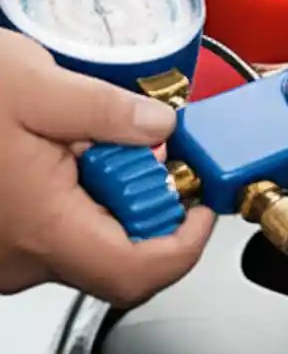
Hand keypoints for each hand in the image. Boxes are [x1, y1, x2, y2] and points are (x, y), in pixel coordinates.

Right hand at [0, 30, 213, 306]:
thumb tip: (161, 128)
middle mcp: (21, 257)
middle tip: (133, 146)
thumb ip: (110, 110)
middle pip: (118, 253)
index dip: (188, 242)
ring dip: (104, 190)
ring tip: (82, 136)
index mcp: (42, 228)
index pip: (140, 271)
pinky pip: (51, 228)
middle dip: (143, 199)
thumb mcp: (34, 83)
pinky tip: (54, 147)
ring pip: (84, 238)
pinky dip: (71, 192)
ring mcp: (4, 255)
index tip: (201, 204)